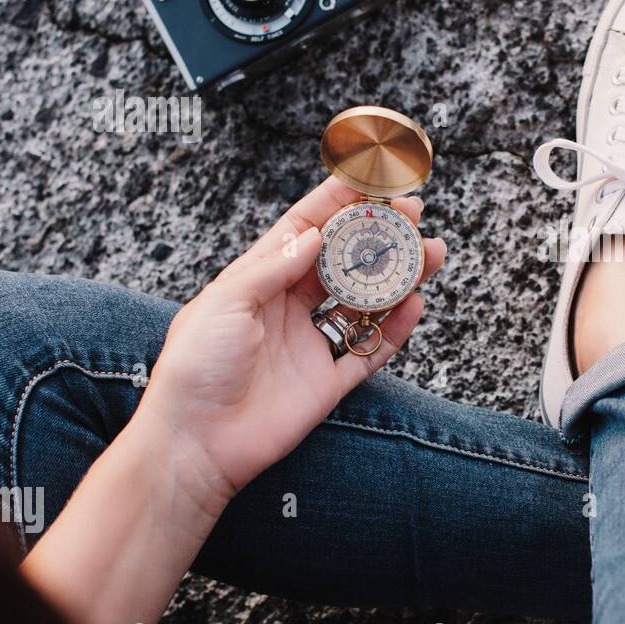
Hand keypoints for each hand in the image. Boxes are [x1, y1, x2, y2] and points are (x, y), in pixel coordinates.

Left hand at [136, 178, 446, 503]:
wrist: (195, 441)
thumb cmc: (193, 367)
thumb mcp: (224, 302)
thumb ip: (273, 267)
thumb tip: (315, 235)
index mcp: (259, 280)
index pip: (305, 231)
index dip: (336, 205)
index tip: (369, 182)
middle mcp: (290, 307)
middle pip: (346, 262)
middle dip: (380, 236)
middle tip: (414, 214)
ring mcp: (312, 343)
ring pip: (367, 302)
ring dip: (399, 277)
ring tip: (431, 253)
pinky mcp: (330, 381)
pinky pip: (372, 350)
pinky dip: (396, 329)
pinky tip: (415, 304)